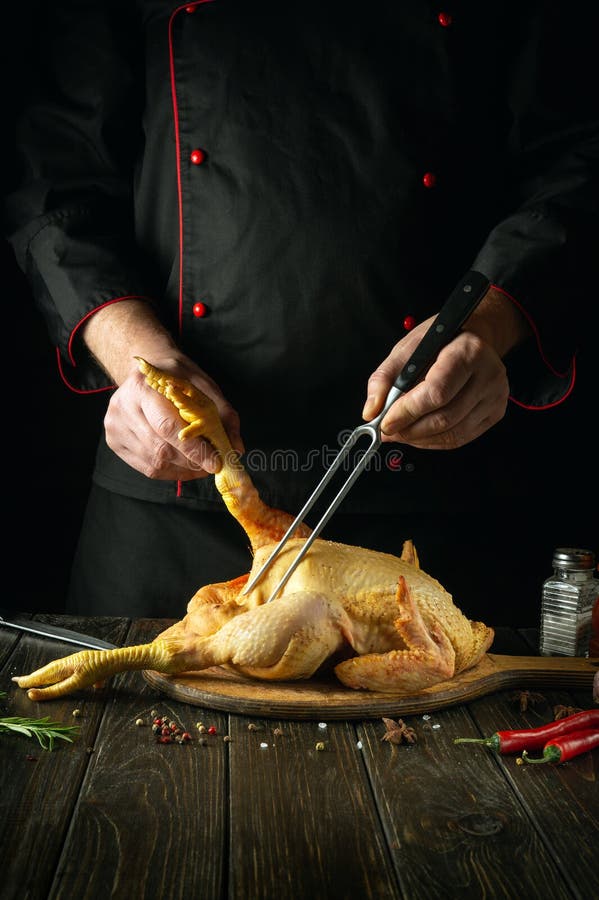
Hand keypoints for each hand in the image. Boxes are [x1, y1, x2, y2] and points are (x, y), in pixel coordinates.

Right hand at [104, 354, 243, 479]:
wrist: (146, 371)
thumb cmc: (177, 378)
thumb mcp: (202, 385)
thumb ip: (222, 414)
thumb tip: (236, 447)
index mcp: (143, 387)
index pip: (168, 426)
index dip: (193, 448)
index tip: (215, 462)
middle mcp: (122, 406)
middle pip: (160, 448)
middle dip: (191, 461)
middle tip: (212, 465)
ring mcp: (115, 426)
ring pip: (154, 462)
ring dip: (183, 469)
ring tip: (201, 464)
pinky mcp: (114, 441)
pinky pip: (146, 468)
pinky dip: (171, 471)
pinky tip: (184, 465)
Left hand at [362, 288, 529, 449]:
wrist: (472, 338)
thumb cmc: (439, 342)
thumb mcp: (406, 349)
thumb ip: (384, 379)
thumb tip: (371, 411)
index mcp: (467, 352)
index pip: (437, 392)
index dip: (408, 412)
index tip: (385, 421)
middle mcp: (488, 375)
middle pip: (445, 417)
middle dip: (410, 430)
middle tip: (388, 431)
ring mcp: (495, 396)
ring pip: (453, 433)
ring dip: (420, 439)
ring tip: (400, 433)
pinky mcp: (496, 412)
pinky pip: (461, 438)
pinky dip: (435, 442)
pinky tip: (419, 435)